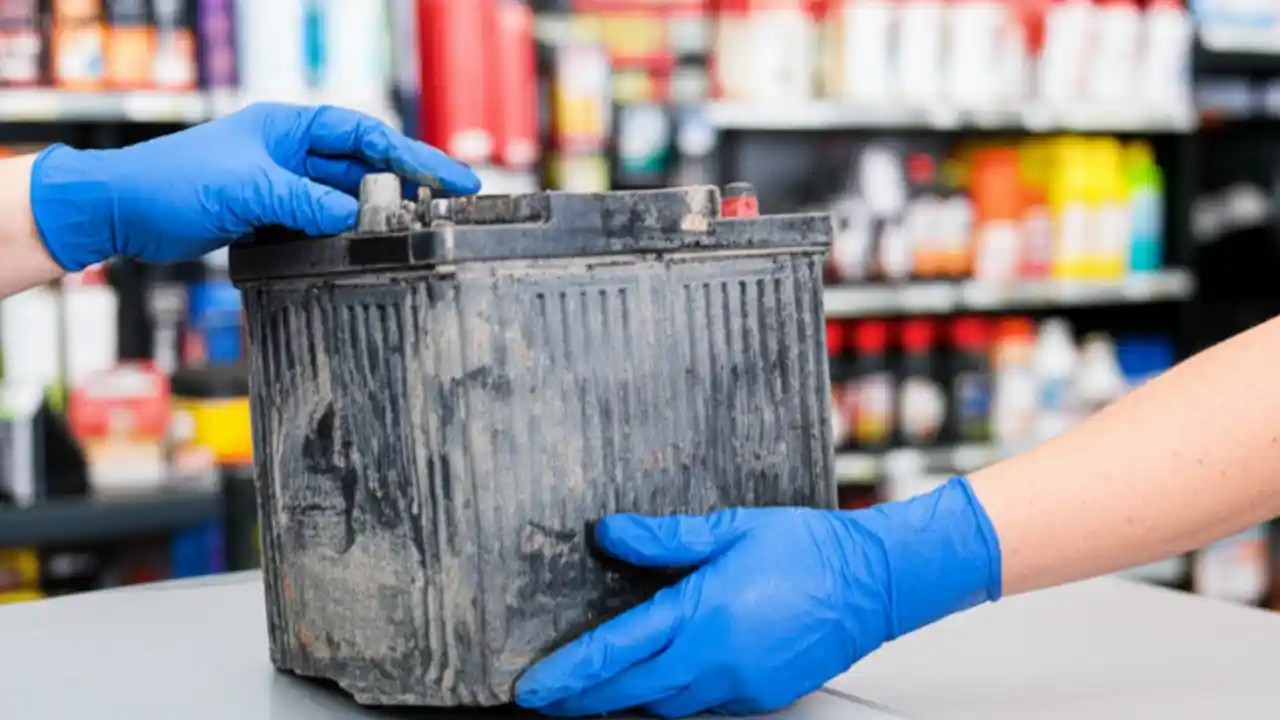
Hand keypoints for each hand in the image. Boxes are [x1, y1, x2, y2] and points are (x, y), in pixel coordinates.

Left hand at [29, 103, 480, 269]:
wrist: (123, 210)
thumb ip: (305, 201)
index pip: (366, 135)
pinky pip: (322, 222)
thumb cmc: (173, 180)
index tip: (453, 177)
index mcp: (290, 126)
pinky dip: (345, 235)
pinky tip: (367, 250)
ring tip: (416, 232)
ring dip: (377, 213)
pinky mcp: (272, 214)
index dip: (413, 154)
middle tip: (450, 206)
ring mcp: (284, 183)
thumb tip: (353, 216)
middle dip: (407, 185)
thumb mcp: (248, 188)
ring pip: (346, 197)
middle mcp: (292, 151)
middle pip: (364, 166)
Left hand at [515, 477, 1001, 717]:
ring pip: (666, 705)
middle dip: (582, 700)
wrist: (876, 583)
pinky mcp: (763, 697)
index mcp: (703, 615)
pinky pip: (703, 706)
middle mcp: (718, 661)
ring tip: (597, 687)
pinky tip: (663, 679)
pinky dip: (673, 696)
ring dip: (628, 697)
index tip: (533, 686)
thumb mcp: (730, 529)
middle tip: (547, 700)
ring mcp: (742, 686)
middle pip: (631, 692)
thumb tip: (610, 533)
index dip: (568, 674)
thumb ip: (663, 538)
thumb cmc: (811, 550)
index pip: (615, 653)